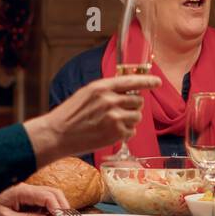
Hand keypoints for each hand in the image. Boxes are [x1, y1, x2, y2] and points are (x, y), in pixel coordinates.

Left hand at [0, 183, 70, 215]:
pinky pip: (40, 200)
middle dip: (63, 206)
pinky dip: (47, 209)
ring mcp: (25, 191)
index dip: (59, 209)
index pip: (49, 196)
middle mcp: (26, 188)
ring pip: (49, 195)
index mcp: (22, 191)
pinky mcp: (22, 196)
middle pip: (53, 193)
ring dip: (56, 207)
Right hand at [24, 74, 160, 164]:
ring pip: (137, 116)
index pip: (131, 81)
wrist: (57, 134)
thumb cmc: (70, 115)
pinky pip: (132, 131)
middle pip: (138, 101)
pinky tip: (109, 133)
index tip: (157, 82)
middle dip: (133, 106)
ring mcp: (115, 117)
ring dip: (129, 120)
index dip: (147, 81)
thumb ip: (107, 90)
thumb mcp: (86, 94)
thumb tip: (128, 91)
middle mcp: (110, 100)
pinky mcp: (116, 133)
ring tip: (112, 124)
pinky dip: (124, 133)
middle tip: (120, 112)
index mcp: (102, 87)